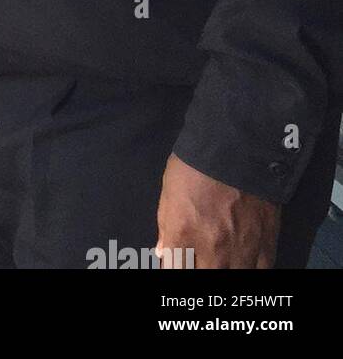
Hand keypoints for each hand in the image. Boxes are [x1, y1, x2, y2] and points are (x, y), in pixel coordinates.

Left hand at [155, 153, 279, 267]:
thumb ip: (166, 227)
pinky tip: (243, 266)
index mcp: (183, 237)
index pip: (175, 271)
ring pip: (234, 280)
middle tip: (198, 261)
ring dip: (224, 271)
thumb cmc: (195, 168)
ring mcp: (242, 252)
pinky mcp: (267, 246)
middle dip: (198, 271)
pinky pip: (260, 273)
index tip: (175, 264)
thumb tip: (163, 253)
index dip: (173, 270)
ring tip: (219, 263)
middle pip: (205, 279)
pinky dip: (250, 271)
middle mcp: (213, 252)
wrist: (238, 150)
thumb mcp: (169, 193)